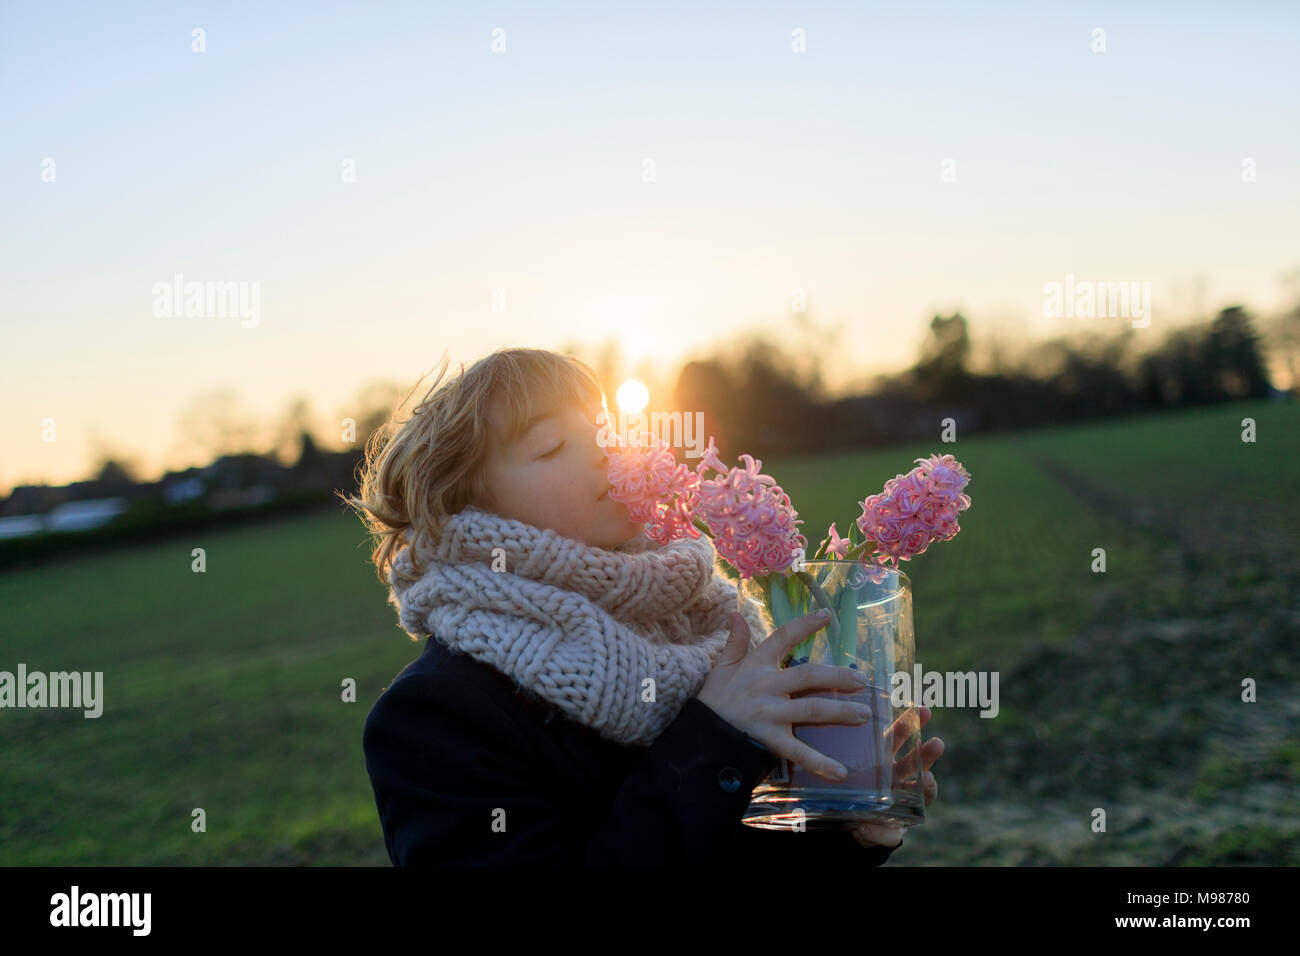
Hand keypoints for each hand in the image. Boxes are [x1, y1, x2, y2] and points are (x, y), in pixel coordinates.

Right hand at [697, 609, 872, 781]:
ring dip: (840, 711)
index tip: (826, 616)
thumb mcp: (721, 668)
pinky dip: (820, 763)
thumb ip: (734, 642)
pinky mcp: (769, 739)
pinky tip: (841, 772)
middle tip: (862, 680)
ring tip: (864, 714)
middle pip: (808, 676)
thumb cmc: (713, 701)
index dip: (804, 625)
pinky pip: (798, 751)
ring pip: (811, 710)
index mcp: (757, 665)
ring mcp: (770, 713)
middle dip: (838, 676)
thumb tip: (736, 614)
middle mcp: (767, 686)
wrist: (698, 736)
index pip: (783, 638)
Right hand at [850, 704, 944, 848]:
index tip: (927, 780)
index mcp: (907, 796)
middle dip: (927, 753)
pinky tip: (880, 706)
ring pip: (898, 741)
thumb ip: (881, 834)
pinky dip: (879, 721)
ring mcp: (883, 760)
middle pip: (916, 762)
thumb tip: (876, 828)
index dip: (928, 785)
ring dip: (910, 726)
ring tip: (923, 710)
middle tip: (938, 743)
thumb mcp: (877, 835)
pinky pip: (875, 734)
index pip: (925, 791)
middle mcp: (899, 775)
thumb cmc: (870, 828)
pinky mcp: (867, 749)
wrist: (850, 815)